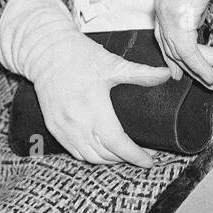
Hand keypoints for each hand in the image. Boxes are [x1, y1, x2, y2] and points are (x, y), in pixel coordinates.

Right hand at [33, 30, 172, 167]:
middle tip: (143, 155)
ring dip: (108, 160)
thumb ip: (140, 73)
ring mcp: (62, 127)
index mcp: (93, 108)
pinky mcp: (53, 127)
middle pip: (105, 155)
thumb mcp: (112, 63)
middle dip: (126, 159)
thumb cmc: (80, 55)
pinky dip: (90, 156)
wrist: (46, 52)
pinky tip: (102, 151)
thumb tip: (167, 74)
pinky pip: (74, 151)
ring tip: (125, 154)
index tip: (150, 161)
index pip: (117, 144)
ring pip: (89, 157)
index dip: (135, 156)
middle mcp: (76, 122)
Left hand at [154, 0, 212, 88]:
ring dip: (200, 69)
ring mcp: (167, 17)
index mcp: (165, 1)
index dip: (171, 54)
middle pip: (170, 48)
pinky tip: (212, 77)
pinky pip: (189, 52)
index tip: (177, 69)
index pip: (164, 35)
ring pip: (181, 53)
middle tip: (199, 81)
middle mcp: (162, 11)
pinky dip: (201, 67)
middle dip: (183, 68)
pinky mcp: (178, 21)